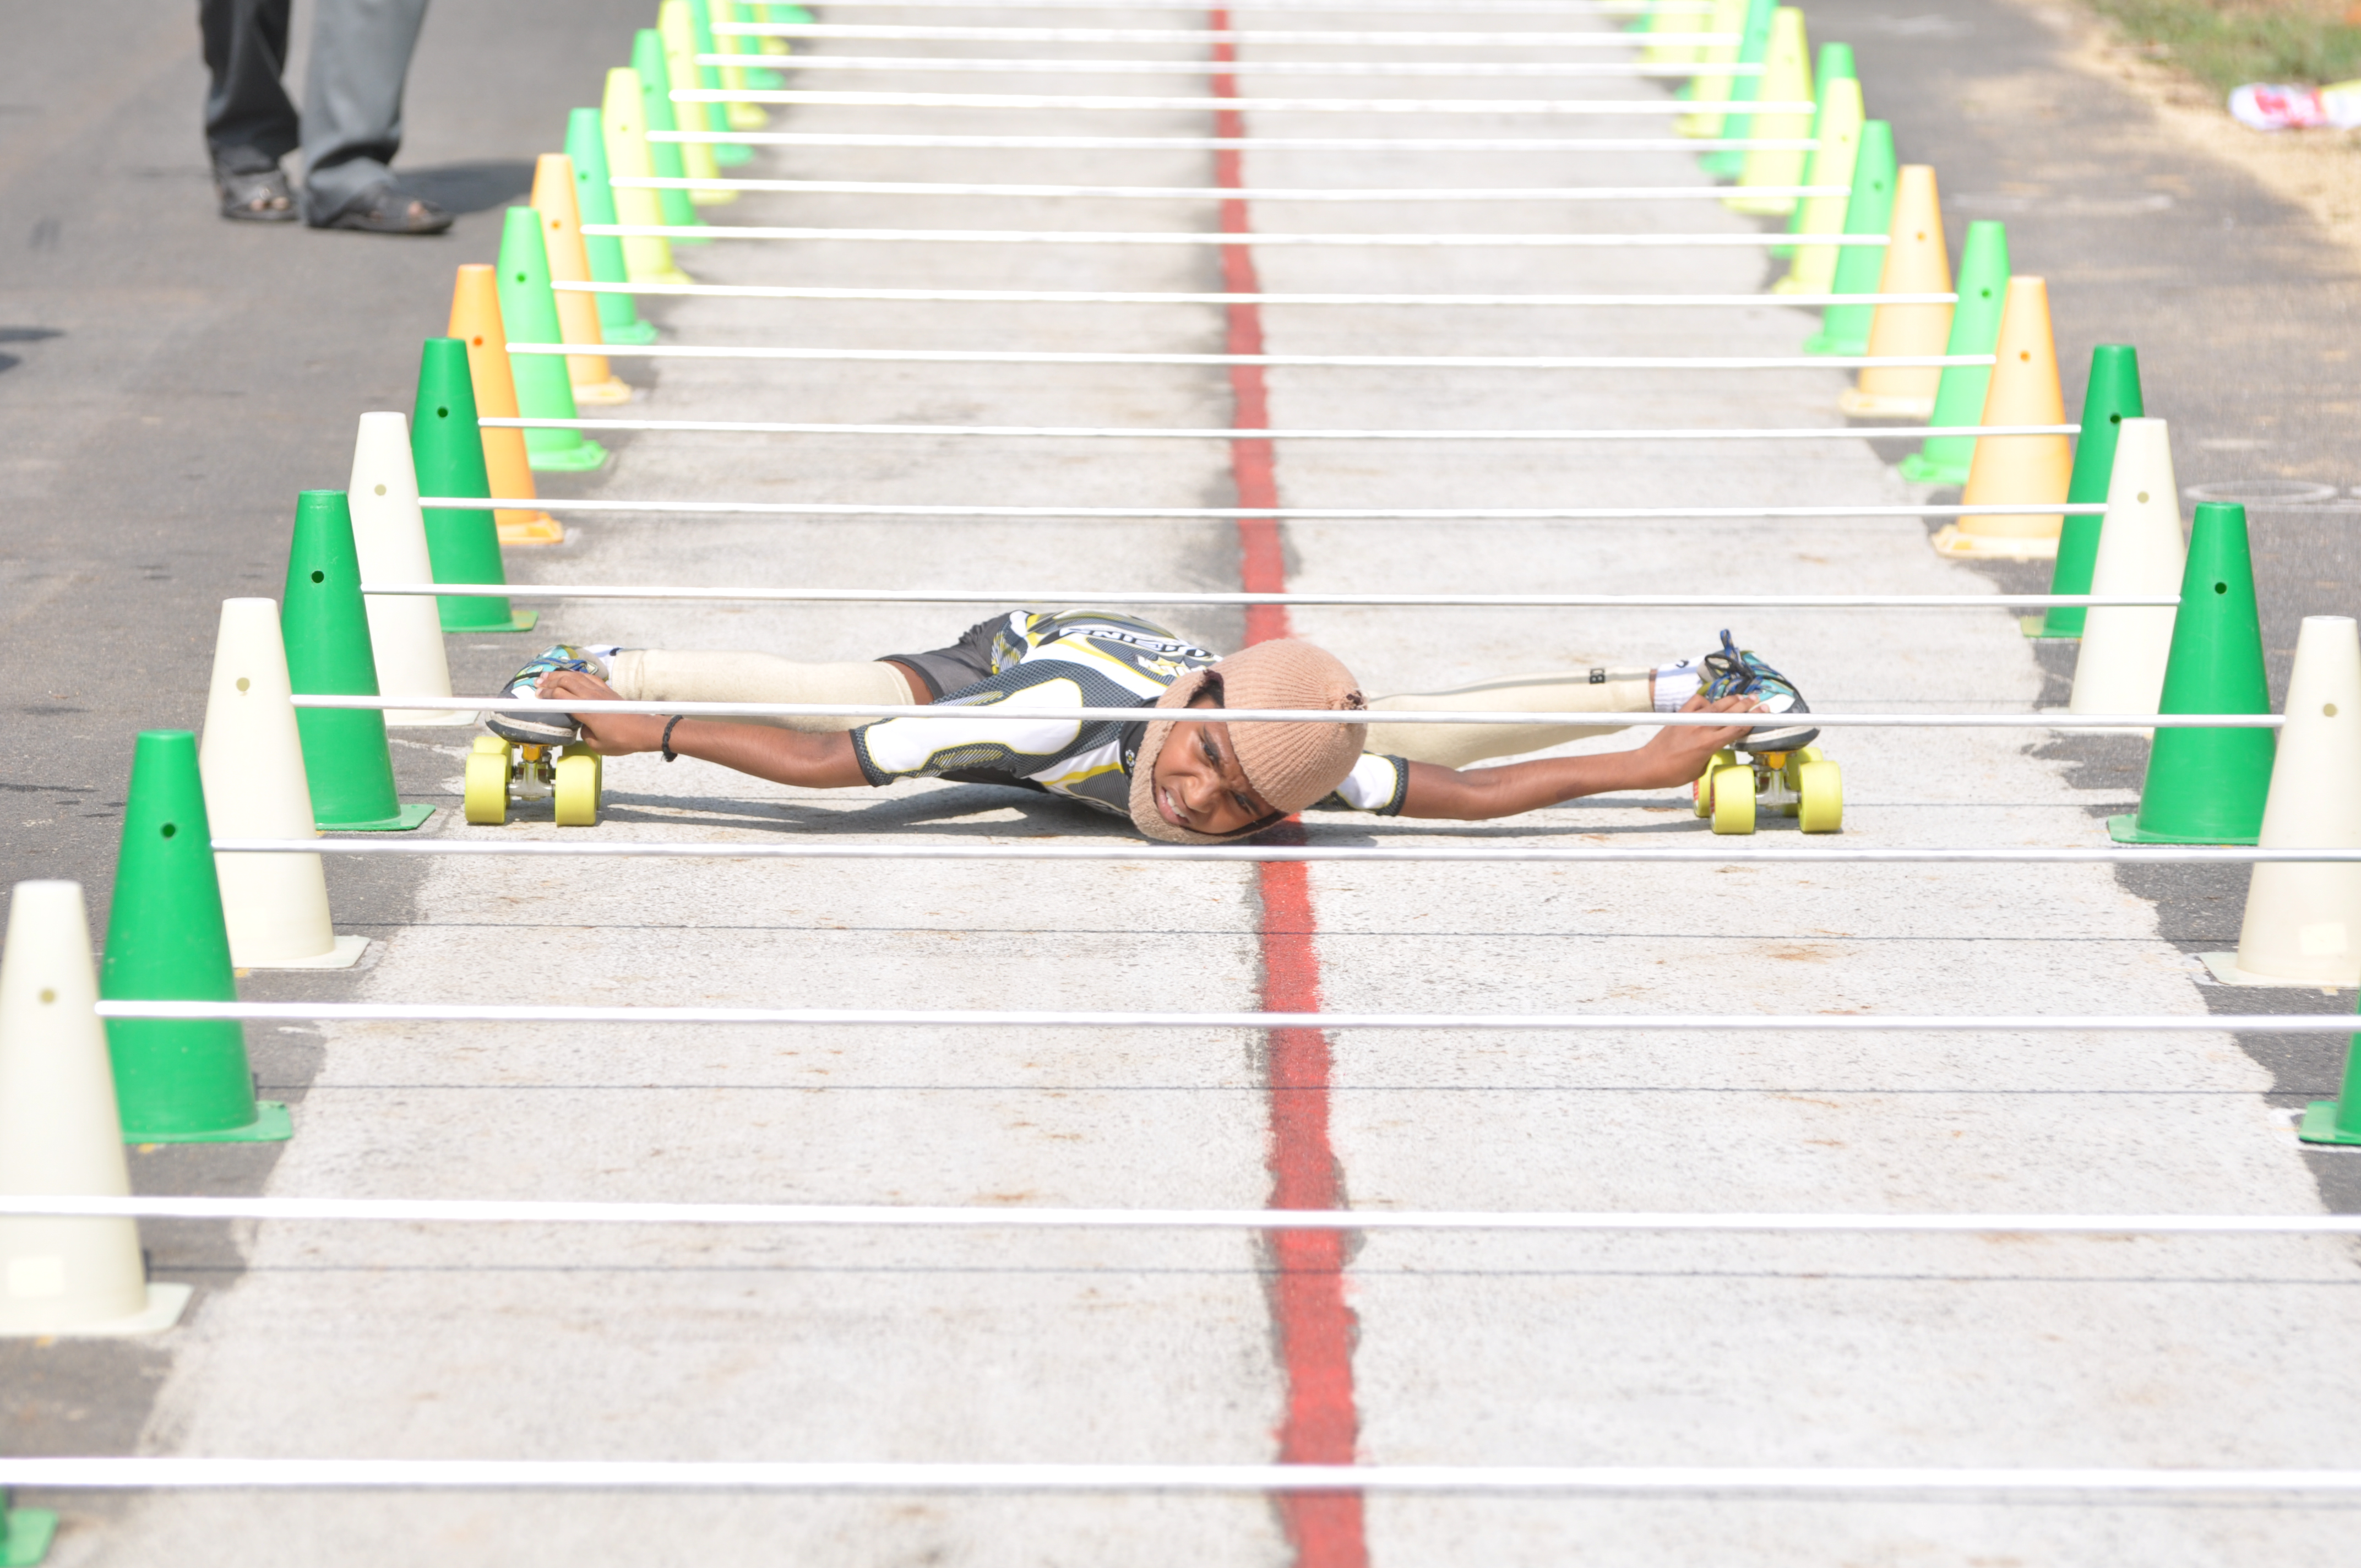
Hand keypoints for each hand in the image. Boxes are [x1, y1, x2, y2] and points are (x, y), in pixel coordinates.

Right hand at [536, 669, 663, 755]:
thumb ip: (584, 734)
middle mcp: (591, 696)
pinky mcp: (608, 690)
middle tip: (537, 684)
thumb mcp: (596, 745)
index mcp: (585, 710)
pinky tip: (571, 676)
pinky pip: (588, 677)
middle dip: (549, 681)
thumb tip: (582, 726)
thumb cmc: (622, 740)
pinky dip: (576, 674)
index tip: (536, 696)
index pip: (559, 696)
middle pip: (565, 681)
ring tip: (548, 677)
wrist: (644, 730)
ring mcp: (600, 691)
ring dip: (560, 675)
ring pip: (576, 676)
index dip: (546, 694)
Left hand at [1622, 692, 1762, 788]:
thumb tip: (1718, 741)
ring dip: (1732, 700)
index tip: (1764, 712)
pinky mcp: (1680, 715)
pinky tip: (1710, 703)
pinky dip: (1706, 701)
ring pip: (1717, 705)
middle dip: (1748, 706)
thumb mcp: (1701, 767)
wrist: (1649, 765)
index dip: (1753, 719)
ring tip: (1743, 697)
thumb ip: (1713, 751)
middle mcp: (1702, 729)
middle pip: (1731, 713)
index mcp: (1709, 744)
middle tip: (1759, 700)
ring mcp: (1691, 720)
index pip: (1738, 727)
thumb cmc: (1674, 773)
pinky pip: (1697, 701)